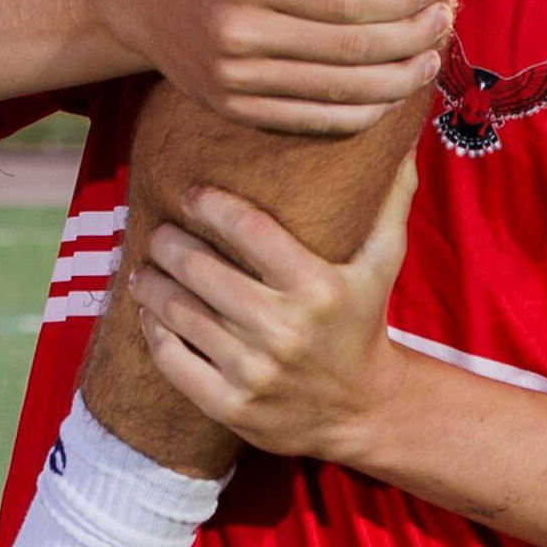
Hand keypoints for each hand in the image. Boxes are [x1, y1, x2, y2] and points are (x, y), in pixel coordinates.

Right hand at [81, 0, 447, 135]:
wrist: (143, 0)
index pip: (344, 0)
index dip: (398, 1)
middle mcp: (238, 34)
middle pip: (350, 50)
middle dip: (411, 39)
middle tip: (443, 24)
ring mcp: (236, 79)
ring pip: (340, 92)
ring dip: (398, 81)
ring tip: (429, 61)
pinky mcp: (236, 109)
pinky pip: (316, 121)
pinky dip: (364, 114)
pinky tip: (392, 93)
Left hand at [127, 161, 417, 462]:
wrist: (363, 411)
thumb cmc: (363, 322)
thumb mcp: (383, 264)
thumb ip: (389, 201)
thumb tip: (401, 135)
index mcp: (319, 287)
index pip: (248, 228)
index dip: (209, 204)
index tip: (190, 194)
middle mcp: (285, 329)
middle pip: (200, 269)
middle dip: (168, 242)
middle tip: (158, 231)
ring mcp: (255, 371)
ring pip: (179, 312)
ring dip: (151, 284)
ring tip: (144, 266)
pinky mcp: (231, 405)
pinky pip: (173, 360)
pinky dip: (153, 332)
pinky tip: (148, 313)